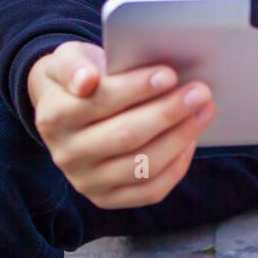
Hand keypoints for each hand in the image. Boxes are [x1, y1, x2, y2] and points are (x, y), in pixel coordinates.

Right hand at [27, 41, 215, 208]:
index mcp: (53, 117)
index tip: (170, 74)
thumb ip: (74, 65)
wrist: (68, 108)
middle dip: (168, 113)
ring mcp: (86, 182)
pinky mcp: (107, 199)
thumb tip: (86, 82)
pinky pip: (150, 190)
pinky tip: (191, 139)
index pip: (100, 102)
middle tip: (200, 92)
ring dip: (180, 137)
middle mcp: (66, 155)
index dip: (137, 89)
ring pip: (142, 166)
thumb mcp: (68, 59)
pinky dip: (177, 165)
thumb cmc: (80, 77)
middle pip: (125, 137)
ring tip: (203, 111)